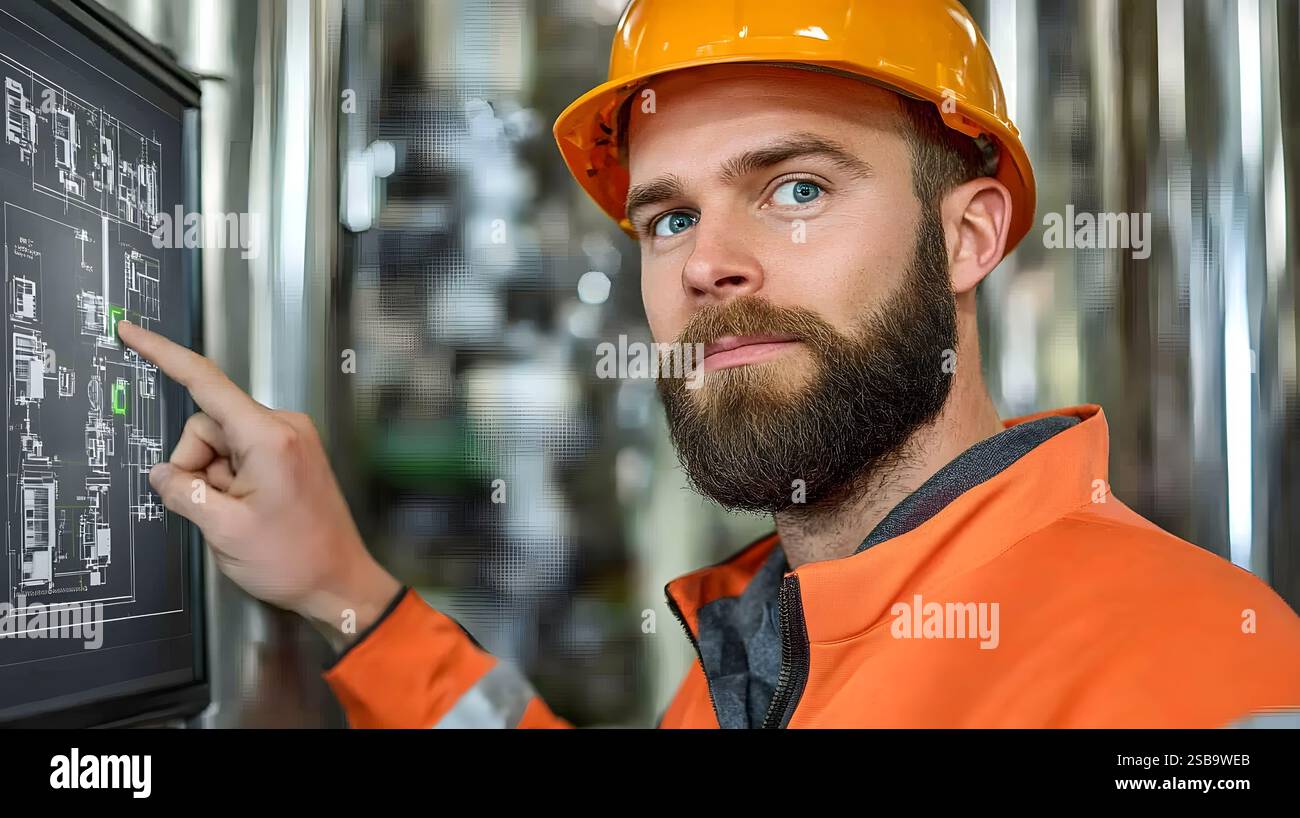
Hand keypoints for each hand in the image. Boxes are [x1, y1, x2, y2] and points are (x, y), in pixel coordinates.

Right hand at [117, 320, 401, 651]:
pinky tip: (251, 509)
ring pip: (221, 443)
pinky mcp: (291, 453)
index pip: (205, 383)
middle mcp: (283, 427)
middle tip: (219, 508)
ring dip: (216, 478)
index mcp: (269, 436)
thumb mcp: (223, 530)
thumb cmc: (293, 559)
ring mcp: (290, 439)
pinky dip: (233, 480)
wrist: (340, 583)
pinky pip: (242, 454)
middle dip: (197, 466)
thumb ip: (184, 492)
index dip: (163, 355)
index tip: (132, 332)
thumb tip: (164, 474)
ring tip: (243, 514)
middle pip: (207, 425)